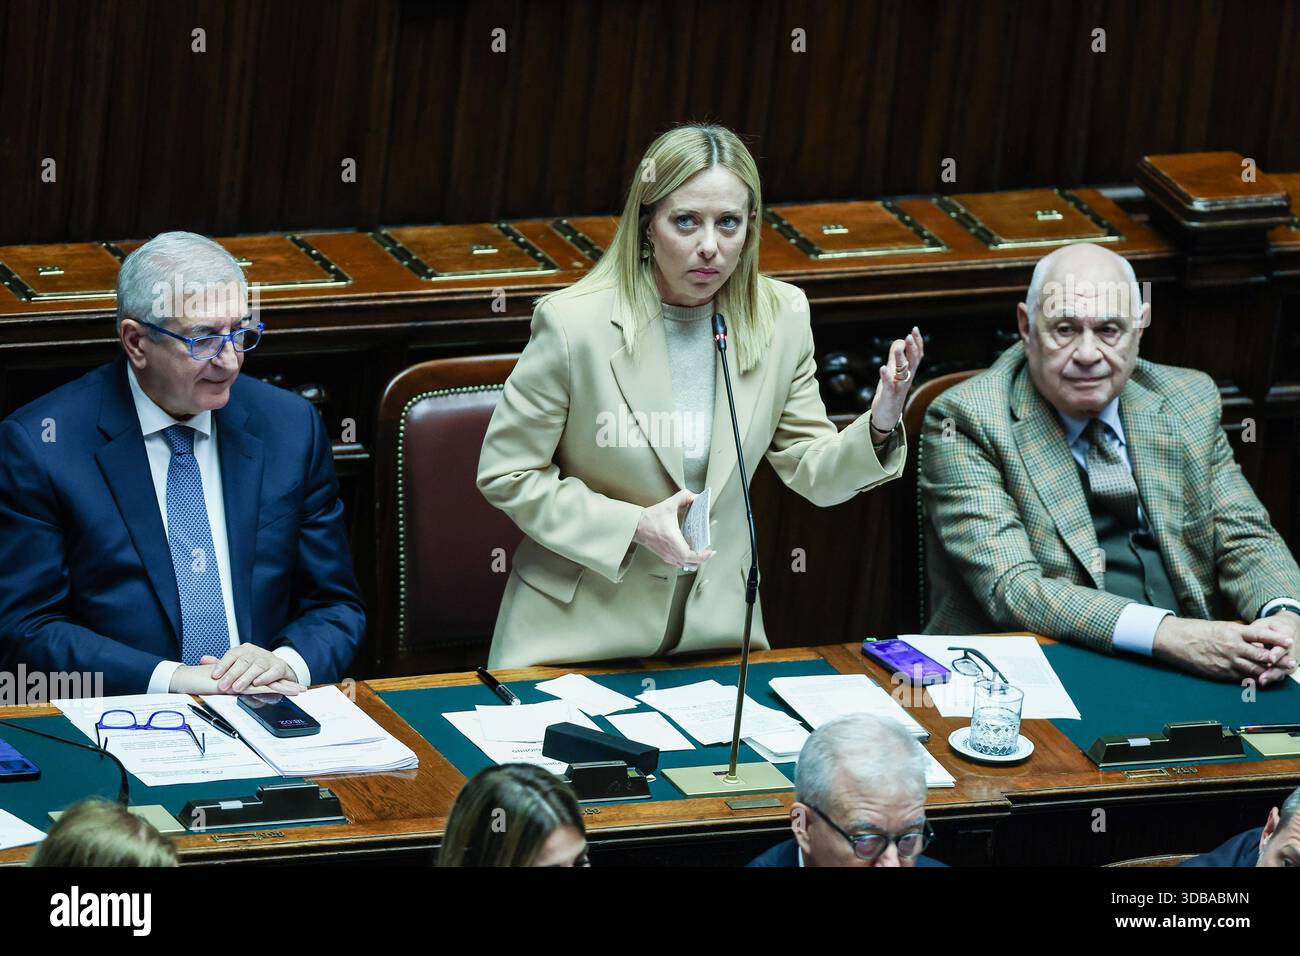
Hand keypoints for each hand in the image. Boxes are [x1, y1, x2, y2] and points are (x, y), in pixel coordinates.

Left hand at [201, 645, 305, 694]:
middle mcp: (257, 652)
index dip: (223, 664)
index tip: (214, 675)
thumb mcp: (237, 664)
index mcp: (245, 650)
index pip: (232, 654)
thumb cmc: (255, 668)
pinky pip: (273, 671)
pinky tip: (257, 683)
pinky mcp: (280, 667)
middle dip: (232, 674)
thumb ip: (222, 663)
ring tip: (237, 687)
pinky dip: (265, 677)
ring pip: (257, 666)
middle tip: (223, 686)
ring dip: (246, 677)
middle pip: (243, 661)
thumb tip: (204, 660)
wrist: (279, 669)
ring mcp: (269, 659)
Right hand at [633, 489, 715, 568]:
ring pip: (685, 565)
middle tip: (708, 552)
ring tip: (701, 553)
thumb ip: (683, 497)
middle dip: (702, 559)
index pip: (689, 555)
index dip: (702, 556)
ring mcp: (667, 555)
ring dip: (695, 562)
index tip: (710, 551)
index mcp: (672, 539)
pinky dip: (687, 561)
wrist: (635, 526)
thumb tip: (696, 497)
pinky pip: (679, 563)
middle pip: (690, 563)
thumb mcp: (668, 504)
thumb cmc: (650, 518)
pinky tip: (690, 553)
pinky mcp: (664, 556)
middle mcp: (670, 550)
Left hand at [868, 327, 923, 437]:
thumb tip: (900, 340)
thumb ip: (895, 356)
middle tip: (909, 336)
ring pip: (902, 373)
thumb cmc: (891, 391)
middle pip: (913, 362)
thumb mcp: (893, 371)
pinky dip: (886, 377)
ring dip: (900, 360)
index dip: (917, 343)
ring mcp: (899, 388)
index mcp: (909, 372)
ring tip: (897, 348)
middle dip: (912, 349)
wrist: (887, 416)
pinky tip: (882, 368)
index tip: (915, 330)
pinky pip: (889, 386)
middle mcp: (907, 379)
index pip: (917, 355)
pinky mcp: (889, 396)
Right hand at [1153, 617, 1295, 684]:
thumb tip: (1255, 639)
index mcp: (1233, 631)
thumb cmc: (1196, 631)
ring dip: (1268, 672)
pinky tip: (1258, 681)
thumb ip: (1238, 633)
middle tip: (1291, 663)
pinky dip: (1251, 680)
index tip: (1290, 641)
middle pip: (1262, 655)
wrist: (1176, 640)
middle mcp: (1233, 646)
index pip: (1261, 635)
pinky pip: (1241, 678)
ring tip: (1279, 674)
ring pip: (1255, 669)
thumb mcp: (1220, 626)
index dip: (1277, 639)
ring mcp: (1227, 660)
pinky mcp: (1221, 672)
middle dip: (1279, 660)